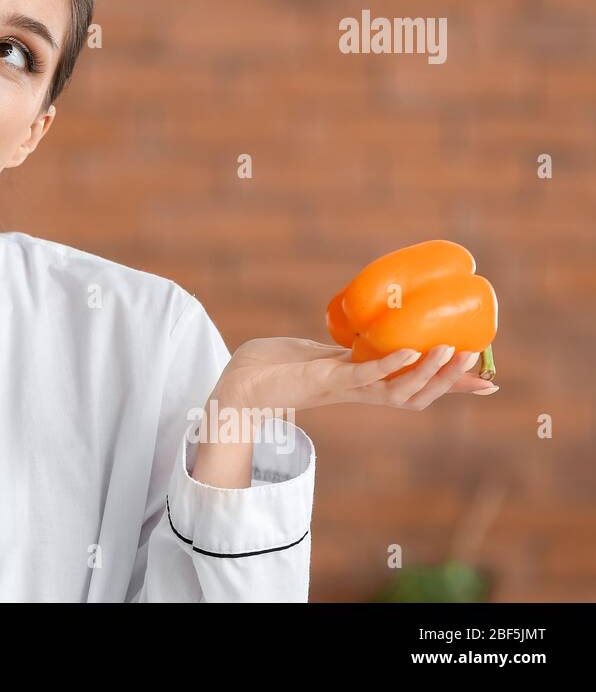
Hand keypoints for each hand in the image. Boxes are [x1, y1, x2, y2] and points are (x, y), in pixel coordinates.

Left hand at [215, 337, 496, 413]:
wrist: (239, 382)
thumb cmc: (276, 366)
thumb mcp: (322, 355)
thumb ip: (347, 350)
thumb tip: (368, 332)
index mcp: (363, 386)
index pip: (416, 390)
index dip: (451, 388)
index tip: (489, 382)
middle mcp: (360, 392)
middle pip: (417, 395)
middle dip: (450, 380)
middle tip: (475, 357)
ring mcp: (344, 387)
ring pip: (398, 389)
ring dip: (428, 372)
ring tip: (453, 352)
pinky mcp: (325, 379)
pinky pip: (364, 375)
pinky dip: (388, 363)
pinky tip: (408, 350)